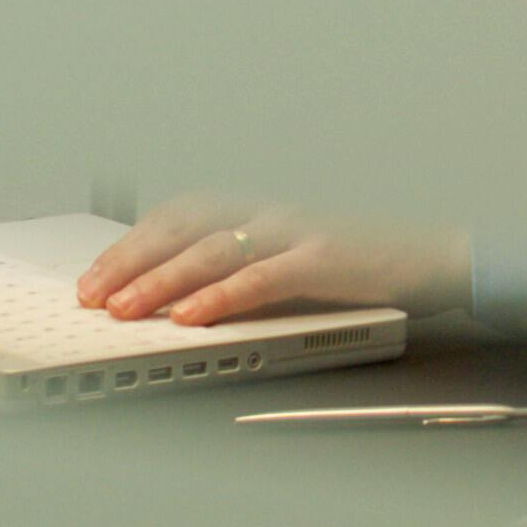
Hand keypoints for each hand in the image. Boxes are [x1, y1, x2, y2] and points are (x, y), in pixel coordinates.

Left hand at [76, 200, 461, 328]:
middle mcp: (268, 212)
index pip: (175, 218)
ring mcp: (295, 232)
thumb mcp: (286, 260)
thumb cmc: (358, 265)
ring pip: (211, 252)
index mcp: (254, 209)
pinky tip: (192, 317)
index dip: (129, 246)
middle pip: (181, 230)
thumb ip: (238, 269)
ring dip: (161, 282)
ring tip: (124, 309)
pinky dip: (221, 297)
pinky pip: (261, 278)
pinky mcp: (322, 259)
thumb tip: (172, 297)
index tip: (93, 278)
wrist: (435, 255)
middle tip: (91, 297)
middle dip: (130, 264)